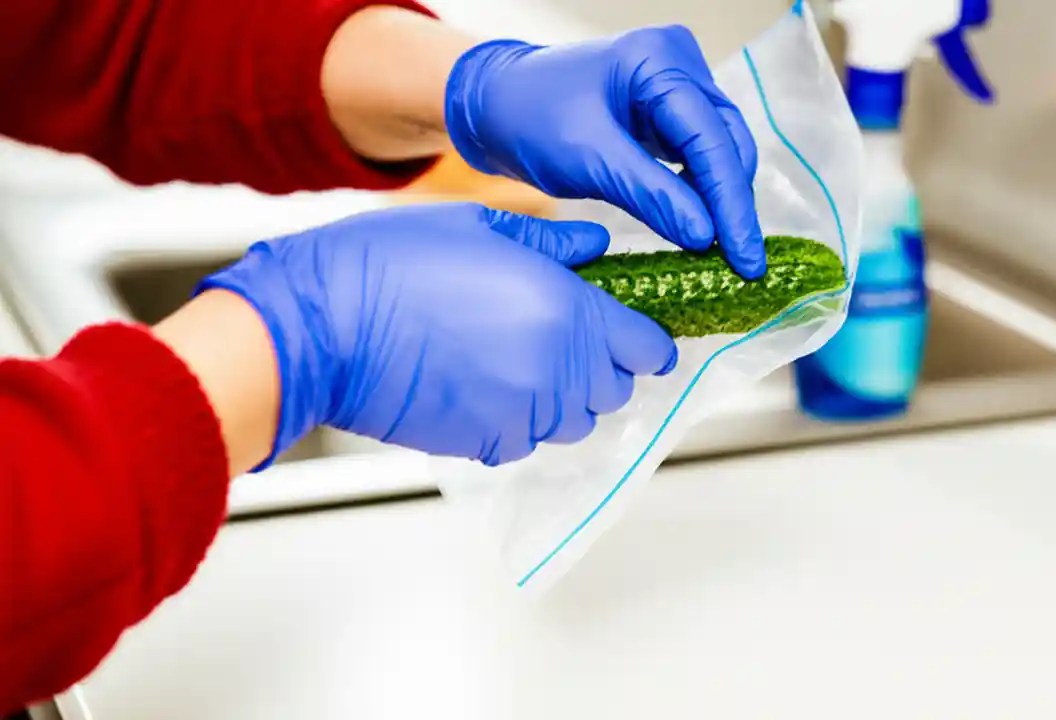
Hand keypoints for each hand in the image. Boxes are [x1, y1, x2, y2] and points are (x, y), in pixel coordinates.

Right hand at [197, 203, 676, 467]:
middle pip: (615, 388)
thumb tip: (597, 245)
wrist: (322, 328)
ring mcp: (524, 416)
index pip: (646, 347)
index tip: (632, 329)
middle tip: (564, 333)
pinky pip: (529, 438)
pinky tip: (484, 382)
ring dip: (564, 394)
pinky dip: (521, 418)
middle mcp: (557, 372)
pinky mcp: (487, 444)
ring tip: (517, 356)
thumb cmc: (391, 266)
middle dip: (603, 364)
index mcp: (567, 312)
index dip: (644, 339)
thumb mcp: (481, 227)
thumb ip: (554, 243)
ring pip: (576, 419)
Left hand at [445, 26, 765, 278]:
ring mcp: (675, 87)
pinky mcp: (666, 113)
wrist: (494, 106)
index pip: (710, 138)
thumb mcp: (588, 159)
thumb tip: (706, 236)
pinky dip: (701, 194)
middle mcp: (677, 64)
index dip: (730, 202)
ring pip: (718, 152)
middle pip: (726, 143)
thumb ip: (651, 195)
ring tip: (729, 255)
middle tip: (744, 266)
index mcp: (659, 59)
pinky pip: (698, 157)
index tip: (744, 256)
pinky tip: (704, 229)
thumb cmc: (529, 118)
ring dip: (722, 202)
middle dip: (732, 205)